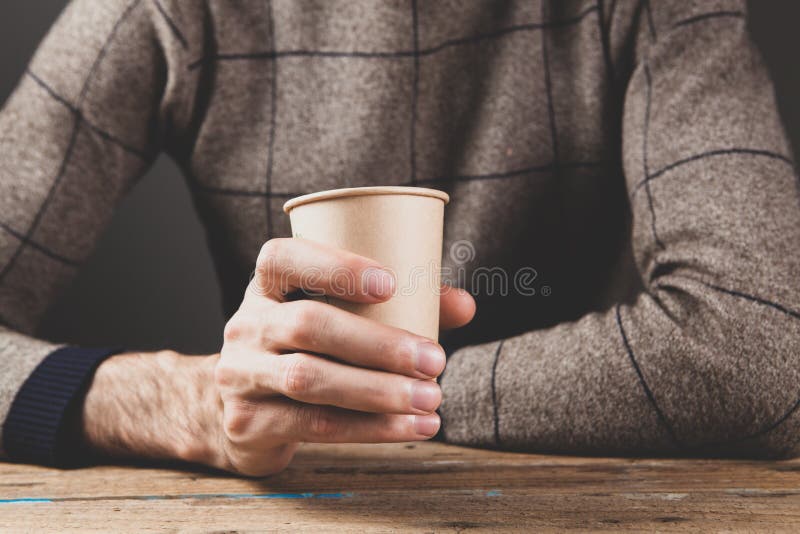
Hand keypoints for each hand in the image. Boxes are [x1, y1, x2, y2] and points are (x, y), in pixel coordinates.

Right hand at [79, 239, 474, 475]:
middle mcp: (246, 324)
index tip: (390, 283)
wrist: (238, 408)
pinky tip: (411, 427)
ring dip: (379, 391)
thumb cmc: (307, 349)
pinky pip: (313, 424)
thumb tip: (465, 306)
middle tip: (434, 360)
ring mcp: (240, 374)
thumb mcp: (336, 316)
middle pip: (308, 325)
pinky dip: (370, 428)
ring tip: (431, 398)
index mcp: (266, 285)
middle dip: (378, 344)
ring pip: (309, 379)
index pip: (283, 258)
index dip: (334, 267)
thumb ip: (400, 305)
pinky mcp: (249, 422)